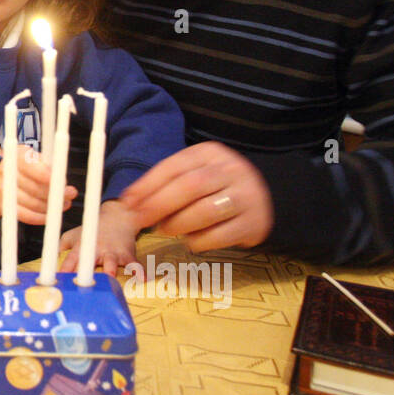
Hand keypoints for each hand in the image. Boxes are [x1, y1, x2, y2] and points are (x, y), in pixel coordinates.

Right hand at [0, 145, 76, 224]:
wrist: (3, 175)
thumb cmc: (27, 166)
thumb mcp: (37, 158)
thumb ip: (49, 165)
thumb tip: (61, 180)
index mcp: (16, 156)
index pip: (30, 165)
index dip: (46, 175)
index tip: (61, 181)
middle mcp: (6, 172)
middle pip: (34, 187)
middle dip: (55, 193)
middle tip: (69, 194)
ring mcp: (3, 190)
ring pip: (32, 203)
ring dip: (51, 206)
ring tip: (64, 203)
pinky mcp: (3, 206)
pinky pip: (25, 216)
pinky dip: (40, 217)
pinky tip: (50, 214)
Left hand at [60, 199, 139, 276]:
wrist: (118, 217)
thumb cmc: (93, 229)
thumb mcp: (73, 235)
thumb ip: (60, 247)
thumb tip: (44, 260)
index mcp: (82, 247)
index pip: (70, 260)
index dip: (64, 270)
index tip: (57, 282)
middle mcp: (96, 249)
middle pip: (89, 261)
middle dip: (84, 271)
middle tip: (79, 283)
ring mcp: (112, 252)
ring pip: (111, 261)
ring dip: (109, 269)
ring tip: (109, 277)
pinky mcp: (127, 254)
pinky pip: (134, 264)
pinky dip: (139, 271)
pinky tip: (142, 279)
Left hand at [120, 142, 272, 251]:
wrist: (265, 199)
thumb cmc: (216, 187)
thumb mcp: (195, 173)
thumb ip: (166, 184)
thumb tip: (131, 202)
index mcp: (210, 153)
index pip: (174, 166)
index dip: (148, 185)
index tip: (128, 202)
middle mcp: (231, 170)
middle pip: (190, 185)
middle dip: (159, 205)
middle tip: (140, 219)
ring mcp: (246, 196)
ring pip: (205, 211)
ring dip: (178, 224)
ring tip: (166, 229)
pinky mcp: (253, 222)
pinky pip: (219, 235)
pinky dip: (199, 241)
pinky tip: (191, 240)